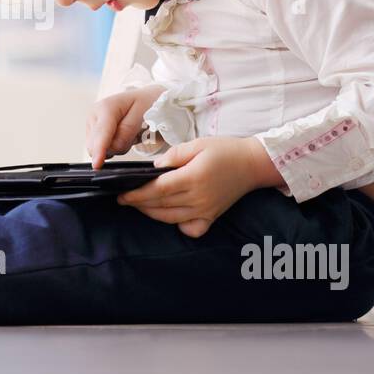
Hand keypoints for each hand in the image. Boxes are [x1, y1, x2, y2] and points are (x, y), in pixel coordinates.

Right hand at [86, 85, 165, 168]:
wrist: (148, 99)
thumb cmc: (148, 105)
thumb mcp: (145, 114)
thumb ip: (127, 131)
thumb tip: (112, 147)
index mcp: (106, 106)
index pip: (101, 133)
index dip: (99, 149)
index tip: (97, 164)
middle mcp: (94, 114)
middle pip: (97, 145)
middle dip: (116, 147)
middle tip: (134, 135)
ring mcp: (92, 123)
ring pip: (97, 149)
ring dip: (115, 147)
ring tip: (129, 134)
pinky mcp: (93, 131)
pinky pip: (100, 149)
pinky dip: (113, 147)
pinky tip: (121, 136)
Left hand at [115, 137, 272, 237]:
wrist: (252, 164)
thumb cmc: (224, 151)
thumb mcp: (197, 144)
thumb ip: (173, 155)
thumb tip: (155, 168)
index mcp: (193, 178)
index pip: (157, 190)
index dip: (136, 194)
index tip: (121, 194)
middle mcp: (198, 198)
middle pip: (160, 205)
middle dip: (139, 203)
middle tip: (123, 199)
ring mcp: (205, 211)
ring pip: (170, 218)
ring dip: (151, 213)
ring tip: (138, 205)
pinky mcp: (212, 217)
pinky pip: (190, 229)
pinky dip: (178, 226)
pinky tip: (170, 216)